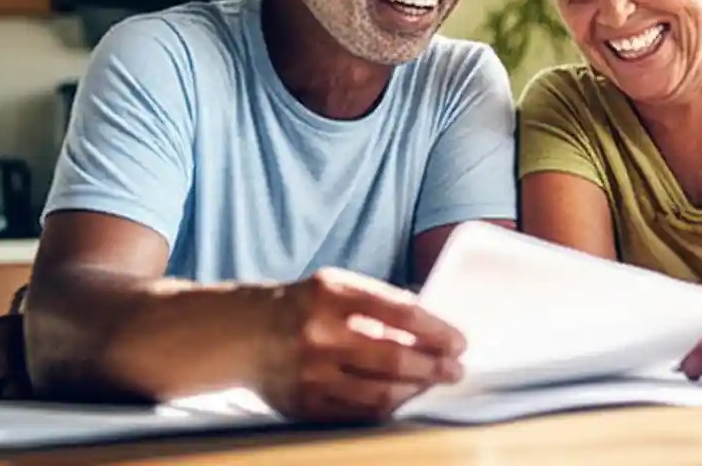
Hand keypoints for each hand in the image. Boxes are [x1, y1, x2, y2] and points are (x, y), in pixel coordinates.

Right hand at [258, 267, 464, 422]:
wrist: (243, 334)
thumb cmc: (303, 306)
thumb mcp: (336, 287)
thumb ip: (380, 303)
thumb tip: (434, 328)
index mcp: (332, 294)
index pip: (401, 313)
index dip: (437, 330)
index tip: (459, 342)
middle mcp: (320, 333)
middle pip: (395, 358)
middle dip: (435, 367)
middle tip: (455, 369)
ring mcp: (311, 373)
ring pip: (380, 393)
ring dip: (416, 390)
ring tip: (432, 383)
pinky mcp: (305, 404)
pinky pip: (359, 413)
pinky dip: (388, 407)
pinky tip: (403, 398)